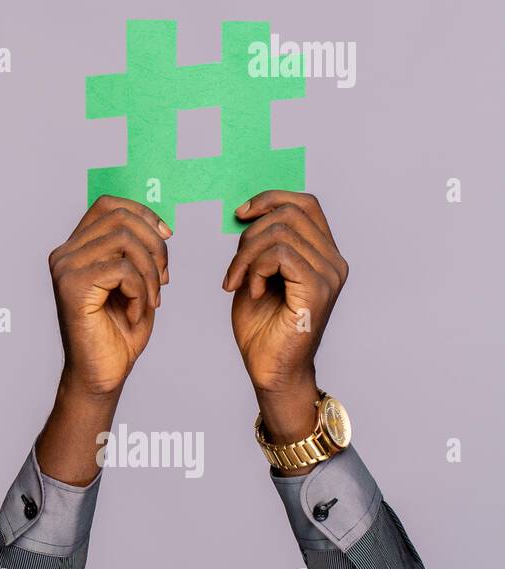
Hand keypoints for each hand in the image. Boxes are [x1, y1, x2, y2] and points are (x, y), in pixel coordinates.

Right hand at [50, 195, 170, 395]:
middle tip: (165, 279)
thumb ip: (137, 252)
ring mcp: (65, 269)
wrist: (101, 375)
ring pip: (124, 241)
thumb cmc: (118, 332)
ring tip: (152, 300)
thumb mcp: (134, 283)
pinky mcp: (72, 287)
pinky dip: (141, 292)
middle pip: (119, 218)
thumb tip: (157, 225)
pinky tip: (136, 314)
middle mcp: (64, 254)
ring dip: (151, 272)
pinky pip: (123, 270)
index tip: (167, 237)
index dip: (143, 213)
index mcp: (75, 248)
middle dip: (155, 245)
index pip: (108, 205)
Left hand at [223, 191, 347, 457]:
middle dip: (249, 234)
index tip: (240, 215)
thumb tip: (249, 212)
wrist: (270, 369)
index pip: (305, 203)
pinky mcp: (317, 290)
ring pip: (280, 233)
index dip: (270, 199)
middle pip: (289, 213)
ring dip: (246, 255)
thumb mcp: (257, 273)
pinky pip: (280, 255)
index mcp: (323, 253)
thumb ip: (261, 244)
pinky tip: (251, 291)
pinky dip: (255, 269)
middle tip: (235, 268)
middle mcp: (334, 261)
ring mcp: (329, 275)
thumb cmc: (263, 326)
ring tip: (238, 282)